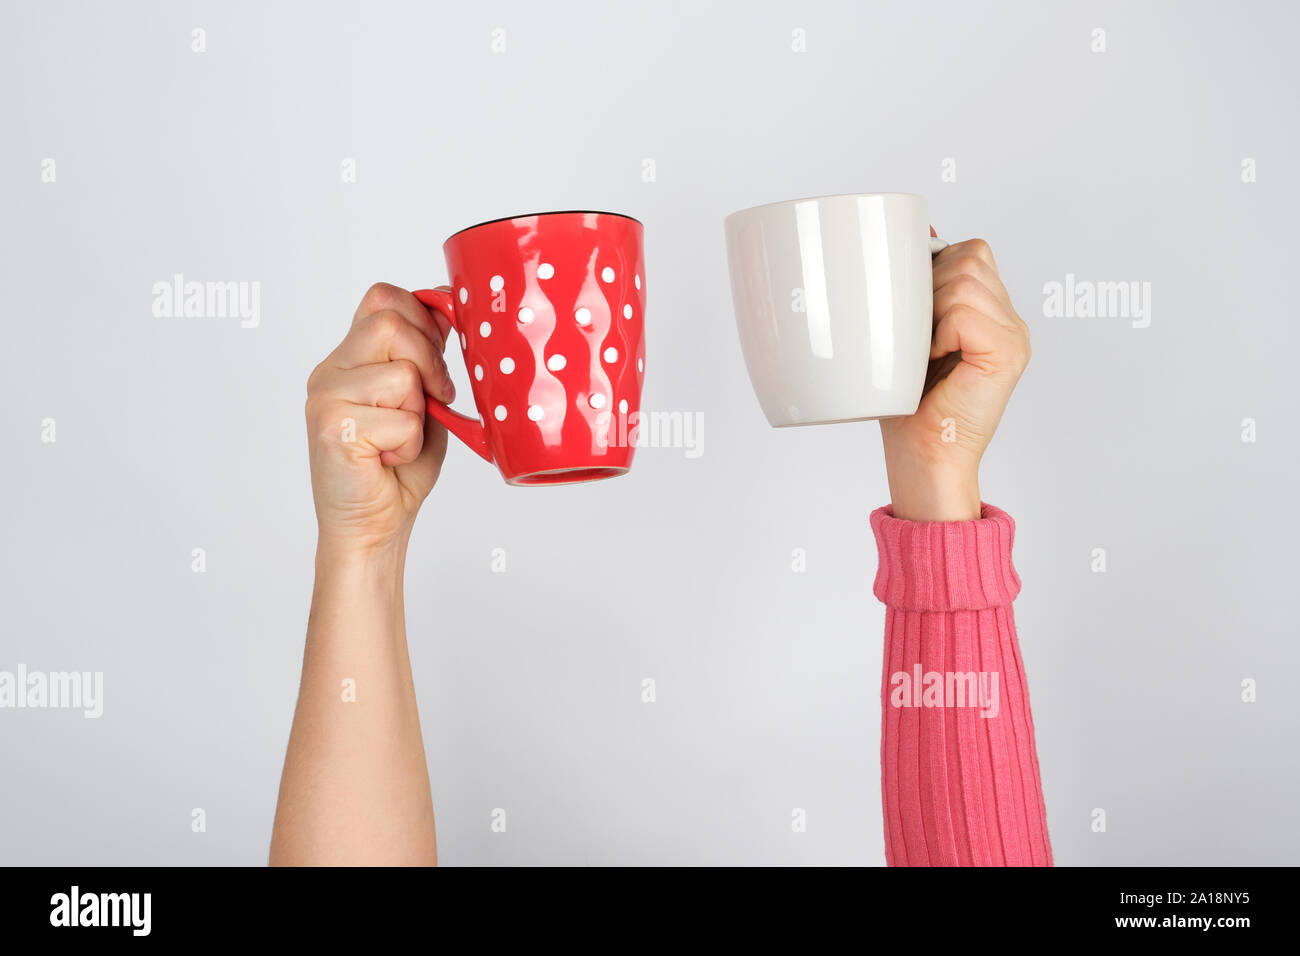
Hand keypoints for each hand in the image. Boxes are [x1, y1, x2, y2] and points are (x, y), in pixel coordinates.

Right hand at [305, 283, 456, 553]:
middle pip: (389, 321)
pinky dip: (409, 444)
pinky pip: (400, 419)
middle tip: (432, 400)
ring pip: (401, 373)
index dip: (422, 316)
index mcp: (351, 358)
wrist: (374, 526)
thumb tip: (447, 308)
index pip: (382, 297)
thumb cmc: (398, 468)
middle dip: (428, 360)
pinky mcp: (334, 428)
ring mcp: (326, 398)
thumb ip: (425, 356)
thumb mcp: (422, 400)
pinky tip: (389, 459)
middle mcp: (331, 371)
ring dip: (419, 413)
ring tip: (401, 439)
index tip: (440, 352)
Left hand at [879, 238, 1030, 520]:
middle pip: (968, 256)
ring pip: (963, 278)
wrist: (922, 457)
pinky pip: (963, 311)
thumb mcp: (904, 332)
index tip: (910, 308)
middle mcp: (1009, 320)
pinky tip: (932, 362)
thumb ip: (918, 286)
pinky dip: (936, 333)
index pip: (970, 252)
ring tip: (924, 351)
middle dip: (927, 288)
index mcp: (991, 312)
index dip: (933, 269)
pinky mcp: (1009, 351)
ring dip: (929, 311)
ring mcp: (1014, 335)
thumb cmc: (906, 406)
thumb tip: (918, 230)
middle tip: (916, 338)